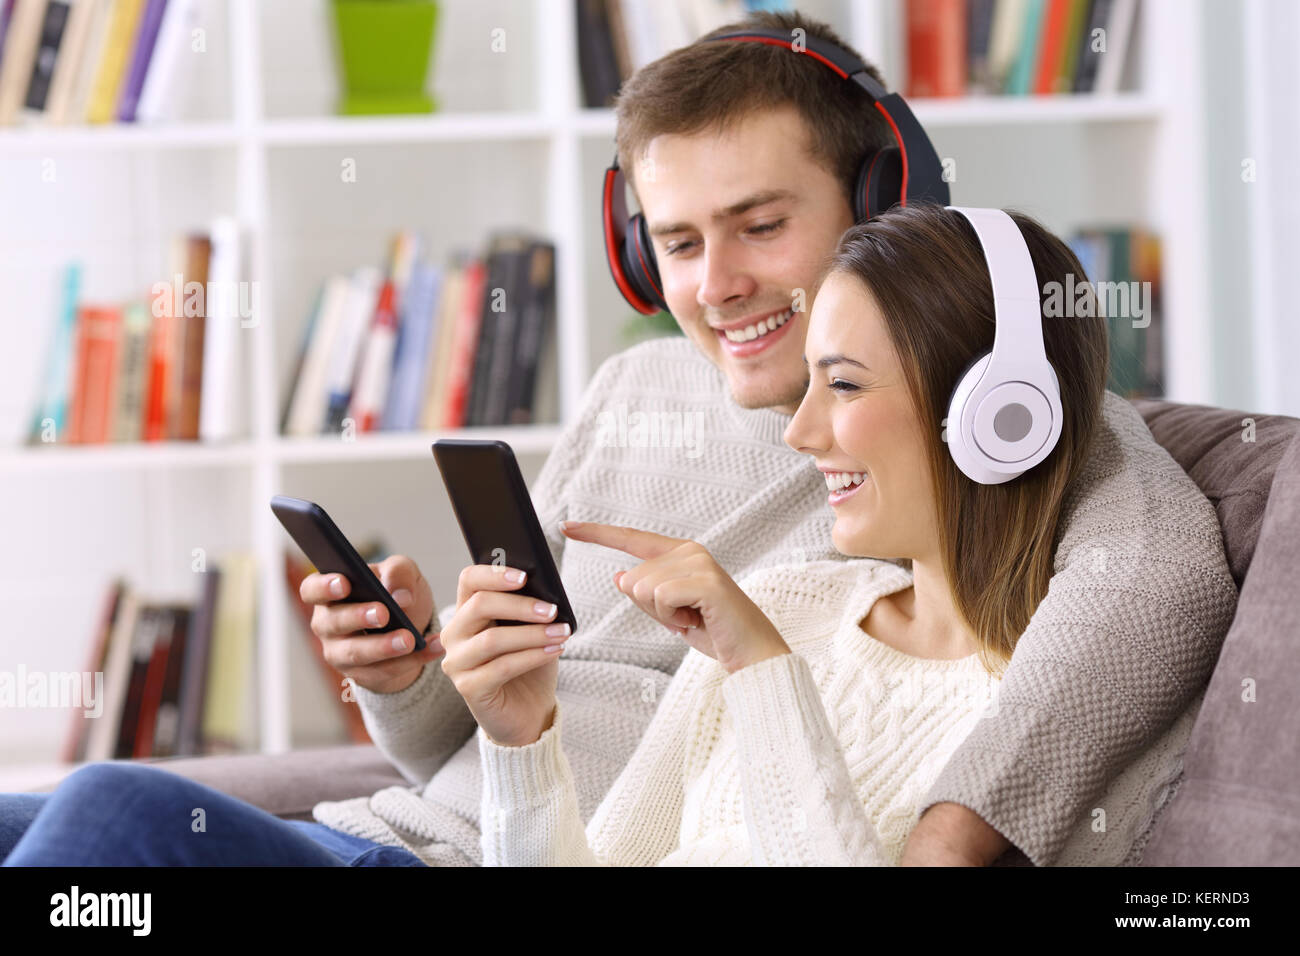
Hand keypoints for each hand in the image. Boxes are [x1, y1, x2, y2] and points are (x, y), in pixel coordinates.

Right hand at [301, 555, 440, 694]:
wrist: (411, 627)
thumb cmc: (397, 593)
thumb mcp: (402, 574)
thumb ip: (399, 573)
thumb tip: (400, 595)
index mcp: (329, 592)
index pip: (312, 589)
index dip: (324, 587)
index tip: (344, 583)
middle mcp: (327, 624)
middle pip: (334, 622)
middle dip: (359, 617)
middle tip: (383, 613)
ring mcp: (340, 653)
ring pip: (356, 653)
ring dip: (384, 647)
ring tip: (410, 639)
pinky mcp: (361, 675)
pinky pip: (384, 670)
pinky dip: (412, 660)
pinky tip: (433, 647)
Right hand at [439, 564, 571, 746]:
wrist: (529, 711)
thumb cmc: (530, 664)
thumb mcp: (532, 631)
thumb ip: (531, 609)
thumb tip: (548, 590)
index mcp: (467, 612)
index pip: (469, 580)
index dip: (494, 573)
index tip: (525, 576)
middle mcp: (455, 634)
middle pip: (479, 606)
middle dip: (520, 605)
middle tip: (552, 610)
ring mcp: (457, 662)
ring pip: (492, 639)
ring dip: (532, 634)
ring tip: (562, 632)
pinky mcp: (468, 688)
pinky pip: (501, 667)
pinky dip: (532, 656)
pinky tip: (554, 650)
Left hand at [559, 521, 788, 674]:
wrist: (752, 654)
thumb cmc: (715, 632)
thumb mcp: (671, 614)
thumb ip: (645, 594)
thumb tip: (619, 576)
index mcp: (681, 554)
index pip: (631, 539)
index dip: (597, 533)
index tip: (566, 526)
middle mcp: (690, 551)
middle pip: (633, 577)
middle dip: (651, 608)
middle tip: (686, 617)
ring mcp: (699, 563)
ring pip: (643, 588)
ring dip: (664, 615)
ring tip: (694, 618)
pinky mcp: (706, 581)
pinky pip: (660, 598)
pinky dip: (673, 618)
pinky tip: (697, 620)